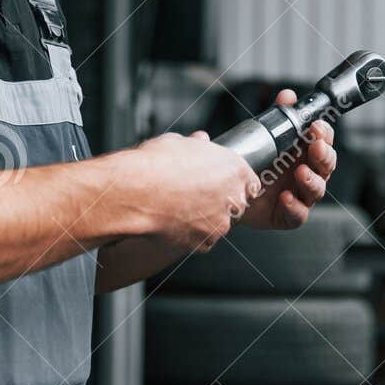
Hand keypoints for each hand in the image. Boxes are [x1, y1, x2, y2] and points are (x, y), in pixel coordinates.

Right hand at [117, 132, 259, 253]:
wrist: (136, 194)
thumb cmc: (155, 166)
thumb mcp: (177, 143)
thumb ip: (196, 145)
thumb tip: (198, 142)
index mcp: (234, 170)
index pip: (248, 181)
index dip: (231, 182)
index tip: (218, 182)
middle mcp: (233, 198)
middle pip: (235, 203)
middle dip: (219, 200)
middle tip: (193, 194)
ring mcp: (220, 223)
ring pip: (218, 222)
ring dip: (203, 218)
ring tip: (177, 207)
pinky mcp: (204, 243)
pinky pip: (201, 239)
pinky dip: (190, 234)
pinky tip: (172, 221)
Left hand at [236, 89, 338, 229]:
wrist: (229, 191)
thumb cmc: (255, 163)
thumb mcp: (265, 136)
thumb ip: (278, 116)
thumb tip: (288, 96)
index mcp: (304, 152)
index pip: (325, 141)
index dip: (325, 134)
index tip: (316, 126)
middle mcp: (307, 173)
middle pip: (327, 165)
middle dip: (324, 155)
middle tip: (315, 146)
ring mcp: (299, 194)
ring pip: (317, 190)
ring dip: (312, 180)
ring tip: (300, 172)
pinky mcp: (287, 215)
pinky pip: (298, 214)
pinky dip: (295, 207)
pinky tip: (286, 197)